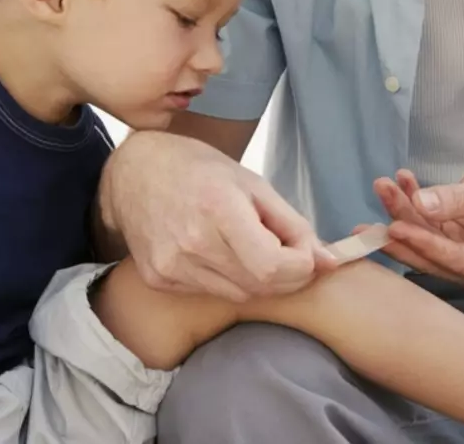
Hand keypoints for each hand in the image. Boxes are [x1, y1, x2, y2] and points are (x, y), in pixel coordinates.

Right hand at [101, 133, 336, 301]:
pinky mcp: (157, 279)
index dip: (300, 267)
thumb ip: (293, 225)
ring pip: (237, 294)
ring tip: (248, 247)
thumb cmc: (198, 169)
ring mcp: (170, 264)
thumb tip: (330, 262)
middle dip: (285, 275)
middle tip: (285, 253)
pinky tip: (216, 252)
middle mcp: (191, 242)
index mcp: (218, 208)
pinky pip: (209, 292)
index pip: (274, 267)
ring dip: (256, 279)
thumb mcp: (252, 184)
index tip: (305, 253)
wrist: (133, 172)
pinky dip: (225, 279)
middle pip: (259, 286)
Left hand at [373, 151, 463, 297]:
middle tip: (365, 224)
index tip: (394, 228)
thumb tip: (420, 204)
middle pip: (433, 257)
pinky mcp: (455, 242)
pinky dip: (411, 204)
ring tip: (383, 185)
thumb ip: (461, 200)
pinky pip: (427, 225)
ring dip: (401, 213)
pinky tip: (400, 181)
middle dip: (401, 233)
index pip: (457, 260)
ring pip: (424, 240)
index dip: (424, 243)